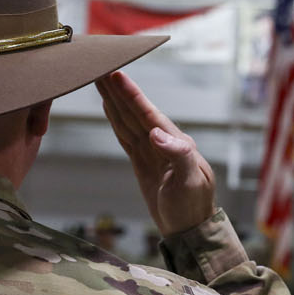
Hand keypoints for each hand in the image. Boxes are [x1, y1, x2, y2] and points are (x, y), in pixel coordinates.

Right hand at [96, 71, 215, 236]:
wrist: (190, 229)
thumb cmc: (194, 206)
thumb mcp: (189, 182)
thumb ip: (177, 155)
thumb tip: (155, 133)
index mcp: (175, 141)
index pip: (148, 113)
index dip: (131, 94)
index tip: (115, 73)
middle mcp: (163, 141)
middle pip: (134, 110)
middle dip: (117, 89)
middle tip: (100, 64)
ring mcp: (152, 150)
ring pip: (128, 120)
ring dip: (114, 100)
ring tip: (99, 78)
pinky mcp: (143, 161)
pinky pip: (126, 135)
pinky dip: (116, 120)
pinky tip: (109, 107)